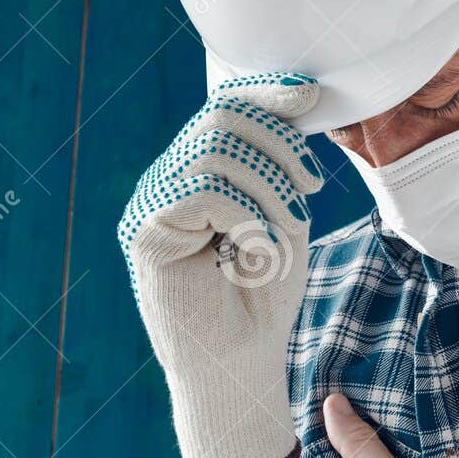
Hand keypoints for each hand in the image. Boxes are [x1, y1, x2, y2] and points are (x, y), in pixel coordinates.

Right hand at [117, 72, 326, 457]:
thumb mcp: (285, 217)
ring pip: (216, 152)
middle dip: (279, 144)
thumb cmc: (264, 299)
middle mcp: (166, 179)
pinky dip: (247, 219)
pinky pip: (204, 192)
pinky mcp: (145, 233)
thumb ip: (282, 163)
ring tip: (280, 237)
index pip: (224, 105)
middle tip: (309, 189)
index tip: (313, 97)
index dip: (267, 92)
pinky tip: (258, 254)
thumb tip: (299, 97)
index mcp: (197, 171)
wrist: (241, 365)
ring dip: (269, 191)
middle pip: (221, 116)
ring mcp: (150, 203)